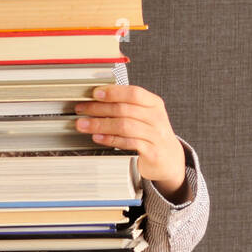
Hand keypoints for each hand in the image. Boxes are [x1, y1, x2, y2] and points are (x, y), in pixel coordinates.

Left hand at [75, 84, 187, 199]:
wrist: (169, 159)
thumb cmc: (152, 135)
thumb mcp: (145, 116)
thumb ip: (127, 107)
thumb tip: (98, 99)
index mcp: (154, 104)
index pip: (133, 93)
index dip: (113, 92)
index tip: (95, 93)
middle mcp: (156, 118)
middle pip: (124, 109)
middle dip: (99, 109)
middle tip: (81, 109)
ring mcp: (155, 135)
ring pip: (124, 126)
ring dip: (100, 124)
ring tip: (84, 125)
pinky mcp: (151, 152)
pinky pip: (127, 143)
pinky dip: (110, 140)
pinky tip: (97, 138)